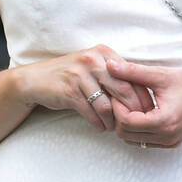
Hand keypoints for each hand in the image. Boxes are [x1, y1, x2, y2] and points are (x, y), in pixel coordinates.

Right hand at [21, 44, 156, 131]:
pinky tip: (99, 127)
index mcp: (104, 53)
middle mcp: (93, 60)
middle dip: (131, 111)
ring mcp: (80, 74)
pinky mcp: (69, 90)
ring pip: (107, 105)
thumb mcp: (92, 69)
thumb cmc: (70, 77)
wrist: (35, 80)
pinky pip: (91, 112)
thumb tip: (141, 98)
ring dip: (112, 121)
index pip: (132, 77)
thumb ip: (114, 77)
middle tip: (134, 124)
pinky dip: (98, 123)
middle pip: (123, 90)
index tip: (146, 112)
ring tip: (113, 127)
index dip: (142, 97)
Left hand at [105, 57, 181, 147]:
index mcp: (165, 121)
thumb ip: (133, 71)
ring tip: (129, 103)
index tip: (115, 92)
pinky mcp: (172, 141)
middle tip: (119, 98)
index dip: (116, 107)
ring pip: (133, 140)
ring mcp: (170, 142)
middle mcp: (167, 137)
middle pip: (125, 134)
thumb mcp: (162, 74)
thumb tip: (109, 65)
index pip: (126, 122)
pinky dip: (137, 129)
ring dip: (126, 124)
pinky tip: (140, 111)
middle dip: (118, 116)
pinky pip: (144, 141)